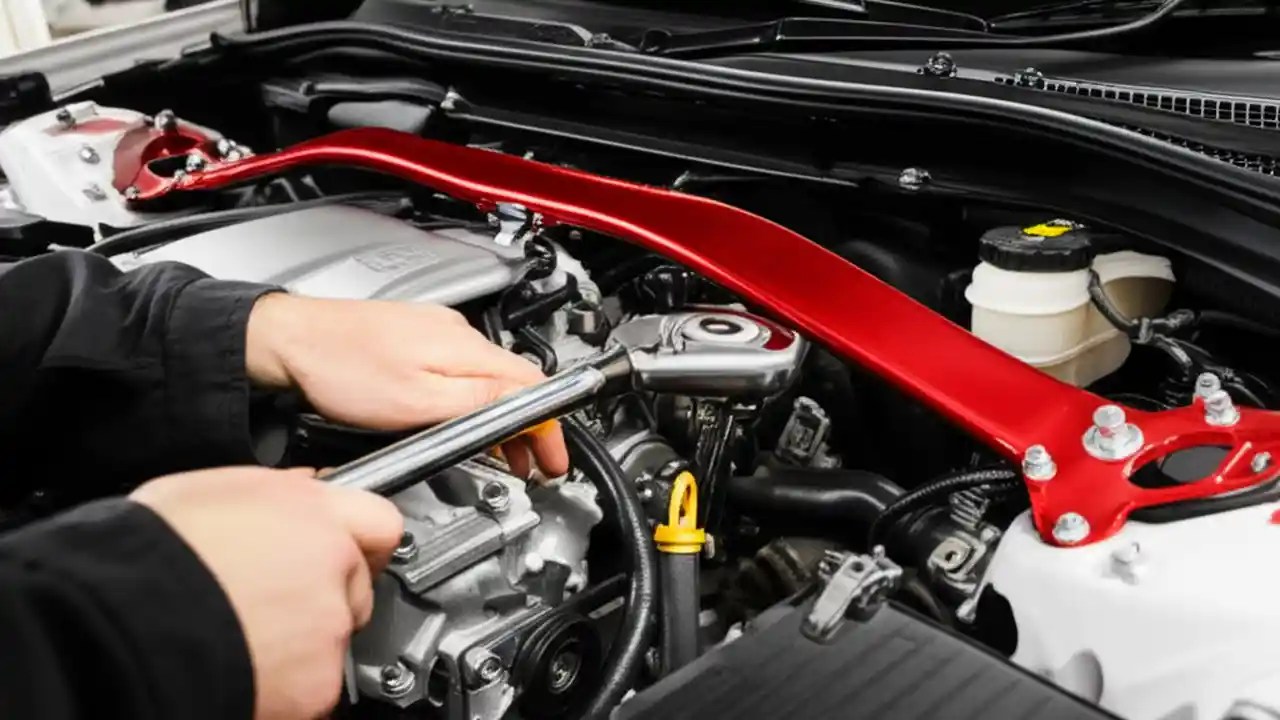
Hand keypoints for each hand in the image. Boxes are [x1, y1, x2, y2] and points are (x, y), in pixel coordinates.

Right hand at [130, 467, 403, 719]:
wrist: (122, 625)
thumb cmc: (146, 555)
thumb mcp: (207, 491)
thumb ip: (272, 494)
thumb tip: (293, 493)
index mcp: (309, 509)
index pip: (378, 520)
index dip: (358, 539)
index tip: (345, 551)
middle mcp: (331, 562)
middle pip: (356, 581)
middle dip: (326, 592)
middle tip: (273, 601)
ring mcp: (329, 624)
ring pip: (337, 633)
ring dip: (306, 639)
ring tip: (246, 636)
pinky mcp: (319, 681)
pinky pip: (318, 683)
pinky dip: (290, 684)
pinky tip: (246, 667)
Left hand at [245, 294, 568, 478]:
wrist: (287, 342)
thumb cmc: (338, 370)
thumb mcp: (414, 401)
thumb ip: (476, 403)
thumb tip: (523, 406)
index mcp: (463, 348)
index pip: (532, 387)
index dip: (551, 427)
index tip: (556, 457)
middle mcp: (456, 334)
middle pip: (516, 385)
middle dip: (532, 429)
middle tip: (535, 466)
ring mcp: (436, 334)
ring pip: (490, 380)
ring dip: (505, 418)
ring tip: (505, 454)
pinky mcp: (415, 340)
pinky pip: (464, 373)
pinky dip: (477, 402)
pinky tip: (465, 421)